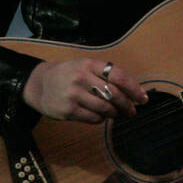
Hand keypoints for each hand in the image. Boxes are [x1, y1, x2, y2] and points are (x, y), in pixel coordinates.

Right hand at [21, 58, 148, 122]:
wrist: (39, 84)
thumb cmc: (68, 75)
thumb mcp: (85, 66)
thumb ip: (106, 75)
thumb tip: (133, 92)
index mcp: (89, 64)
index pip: (118, 76)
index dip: (134, 89)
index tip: (143, 98)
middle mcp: (81, 77)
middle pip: (114, 94)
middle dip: (127, 105)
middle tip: (132, 111)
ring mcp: (73, 94)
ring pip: (106, 108)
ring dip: (114, 113)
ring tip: (115, 113)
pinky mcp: (68, 110)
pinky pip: (94, 118)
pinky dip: (101, 119)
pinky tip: (99, 115)